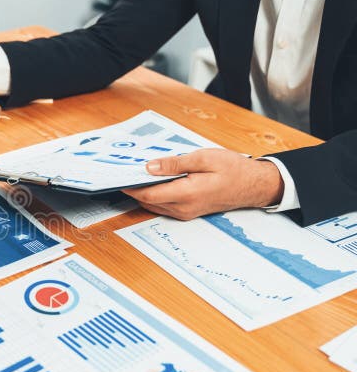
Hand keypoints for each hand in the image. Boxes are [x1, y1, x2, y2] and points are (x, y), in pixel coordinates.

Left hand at [122, 149, 284, 219]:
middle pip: (148, 201)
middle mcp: (183, 208)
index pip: (149, 194)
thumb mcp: (204, 158)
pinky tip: (152, 181)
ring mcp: (185, 212)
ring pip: (154, 204)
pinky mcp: (187, 212)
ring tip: (134, 175)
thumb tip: (150, 167)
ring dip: (143, 192)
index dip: (131, 187)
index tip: (118, 177)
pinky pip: (163, 205)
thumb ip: (175, 164)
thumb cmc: (232, 169)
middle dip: (133, 189)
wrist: (253, 185)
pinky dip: (154, 195)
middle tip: (122, 173)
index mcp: (186, 194)